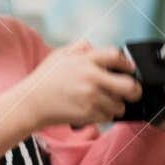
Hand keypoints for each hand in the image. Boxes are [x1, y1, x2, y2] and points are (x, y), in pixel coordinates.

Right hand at [24, 40, 143, 128]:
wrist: (31, 103)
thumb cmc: (44, 80)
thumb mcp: (59, 55)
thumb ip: (79, 48)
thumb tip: (95, 47)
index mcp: (86, 61)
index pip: (117, 57)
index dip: (127, 64)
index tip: (129, 70)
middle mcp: (91, 78)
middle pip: (129, 85)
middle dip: (134, 90)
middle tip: (132, 92)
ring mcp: (91, 97)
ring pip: (120, 105)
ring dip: (116, 105)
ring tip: (104, 102)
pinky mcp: (88, 114)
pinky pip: (108, 117)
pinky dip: (104, 115)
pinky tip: (94, 110)